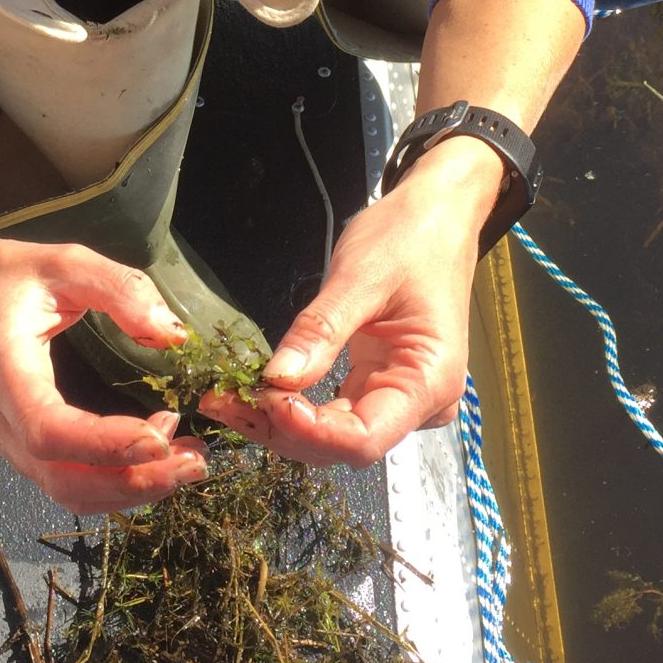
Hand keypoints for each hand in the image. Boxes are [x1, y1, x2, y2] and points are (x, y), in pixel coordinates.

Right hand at [0, 213, 208, 510]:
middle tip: (192, 461)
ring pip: (65, 490)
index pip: (48, 430)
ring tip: (184, 464)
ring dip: (129, 488)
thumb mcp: (64, 262)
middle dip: (132, 481)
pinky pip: (65, 480)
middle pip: (62, 477)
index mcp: (3, 368)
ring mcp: (5, 438)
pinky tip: (152, 461)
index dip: (105, 444)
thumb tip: (172, 335)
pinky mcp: (19, 444)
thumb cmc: (6, 276)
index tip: (160, 436)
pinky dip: (112, 482)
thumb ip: (120, 289)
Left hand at [200, 137, 501, 465]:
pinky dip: (293, 407)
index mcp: (429, 381)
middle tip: (225, 400)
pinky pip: (333, 412)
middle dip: (283, 429)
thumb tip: (277, 379)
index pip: (364, 439)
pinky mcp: (377, 384)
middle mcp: (419, 403)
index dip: (309, 430)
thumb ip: (320, 332)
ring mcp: (398, 397)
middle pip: (344, 445)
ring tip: (227, 399)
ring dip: (281, 424)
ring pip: (334, 435)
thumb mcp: (360, 277)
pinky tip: (254, 393)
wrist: (437, 217)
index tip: (263, 398)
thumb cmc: (410, 238)